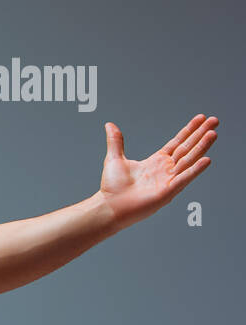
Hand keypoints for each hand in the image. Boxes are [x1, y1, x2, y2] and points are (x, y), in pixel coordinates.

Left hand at [98, 114, 216, 228]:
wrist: (110, 206)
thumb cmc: (112, 187)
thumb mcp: (114, 158)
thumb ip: (116, 141)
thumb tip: (109, 124)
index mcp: (156, 162)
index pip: (177, 143)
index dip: (189, 130)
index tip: (201, 118)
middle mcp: (165, 170)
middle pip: (187, 148)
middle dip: (201, 134)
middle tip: (215, 120)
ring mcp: (169, 180)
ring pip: (189, 160)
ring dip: (202, 147)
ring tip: (213, 133)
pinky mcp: (168, 191)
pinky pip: (184, 178)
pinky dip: (195, 170)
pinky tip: (207, 159)